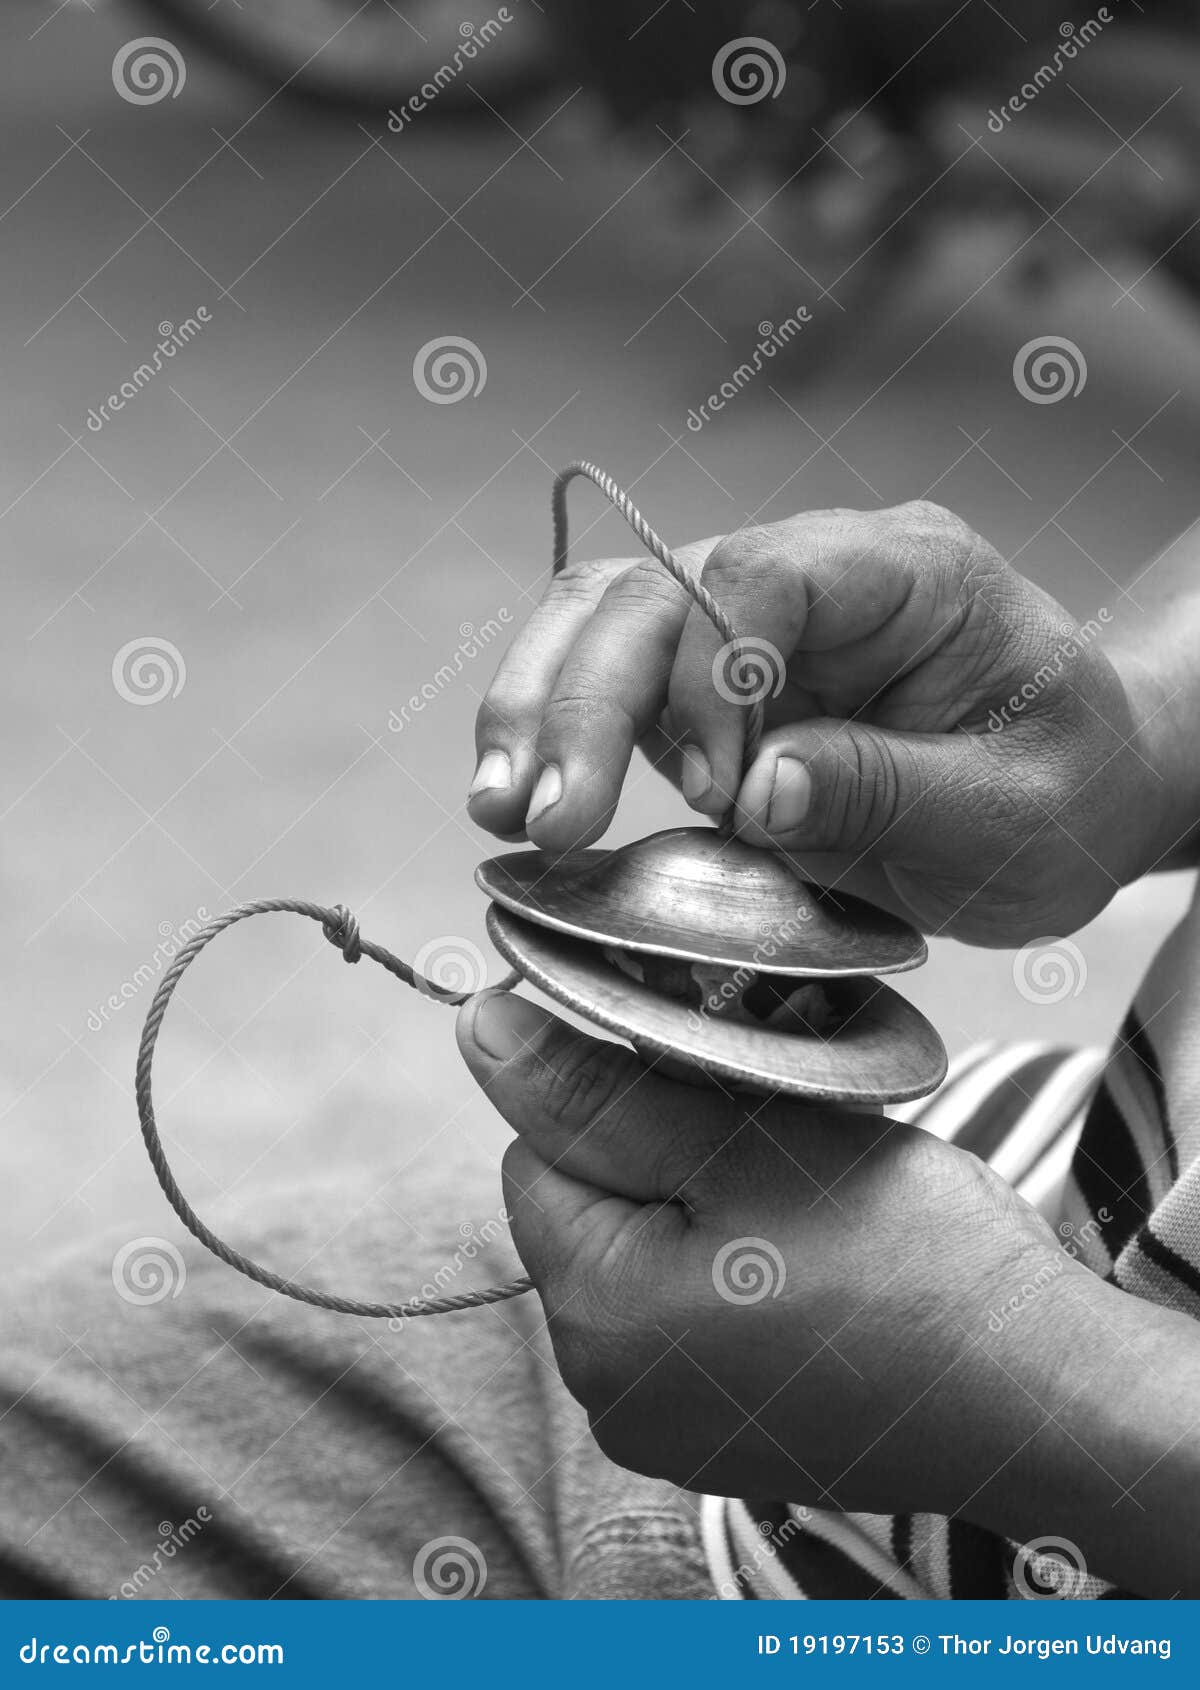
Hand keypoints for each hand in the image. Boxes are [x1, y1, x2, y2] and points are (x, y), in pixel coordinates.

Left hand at [456, 989, 1082, 1515]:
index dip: (617, 1102)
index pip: (536, 1158)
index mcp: (595, 1319)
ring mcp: (665, 1431)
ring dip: (701, 1213)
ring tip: (802, 1207)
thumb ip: (600, 1094)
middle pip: (586, 1214)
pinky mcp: (722, 1441)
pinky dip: (732, 1277)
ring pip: (642, 1262)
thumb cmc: (909, 1260)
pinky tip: (811, 1269)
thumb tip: (478, 1031)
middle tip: (770, 1149)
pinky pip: (688, 1322)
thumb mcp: (745, 1145)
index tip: (711, 1094)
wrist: (1044, 1395)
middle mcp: (606, 1395)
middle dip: (659, 1159)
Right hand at [469, 500, 1161, 944]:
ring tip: (500, 809)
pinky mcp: (704, 686)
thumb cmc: (1064, 787)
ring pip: (603, 621)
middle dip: (586, 701)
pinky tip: (523, 805)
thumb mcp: (1015, 809)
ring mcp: (748, 625)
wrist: (1069, 790)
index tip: (714, 792)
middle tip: (543, 817)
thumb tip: (749, 788)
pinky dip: (554, 739)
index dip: (709, 675)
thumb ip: (888, 789)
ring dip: (540, 710)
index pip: (764, 574)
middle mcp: (812, 575)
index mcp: (907, 571)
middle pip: (655, 591)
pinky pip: (607, 686)